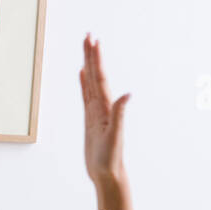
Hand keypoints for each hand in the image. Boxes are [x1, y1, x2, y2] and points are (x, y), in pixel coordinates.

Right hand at [79, 33, 129, 183]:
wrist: (108, 174)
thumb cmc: (111, 158)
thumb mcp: (115, 136)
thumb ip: (120, 114)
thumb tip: (128, 94)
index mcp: (108, 107)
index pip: (100, 78)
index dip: (96, 59)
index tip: (93, 41)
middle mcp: (103, 106)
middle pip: (96, 75)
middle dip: (92, 55)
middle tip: (88, 36)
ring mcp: (96, 111)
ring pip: (91, 82)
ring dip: (89, 65)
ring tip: (86, 49)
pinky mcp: (90, 119)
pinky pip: (86, 96)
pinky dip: (84, 83)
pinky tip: (82, 75)